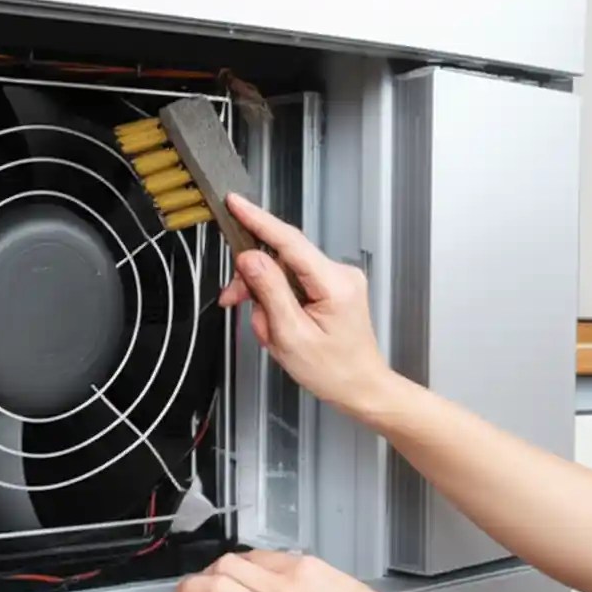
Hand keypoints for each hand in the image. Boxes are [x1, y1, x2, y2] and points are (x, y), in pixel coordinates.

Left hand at [163, 551, 424, 591]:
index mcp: (305, 568)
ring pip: (219, 589)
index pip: (255, 556)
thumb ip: (309, 580)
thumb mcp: (342, 586)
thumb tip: (286, 578)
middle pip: (229, 566)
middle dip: (207, 572)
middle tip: (197, 580)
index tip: (228, 570)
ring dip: (192, 588)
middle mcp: (285, 586)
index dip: (235, 563)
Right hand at [218, 193, 391, 415]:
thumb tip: (250, 258)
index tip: (235, 203)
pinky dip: (276, 299)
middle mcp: (339, 273)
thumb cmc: (332, 370)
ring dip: (264, 295)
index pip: (289, 241)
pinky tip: (275, 322)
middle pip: (281, 257)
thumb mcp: (291, 336)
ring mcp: (336, 278)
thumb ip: (269, 292)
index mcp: (334, 283)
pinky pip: (292, 282)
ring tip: (264, 328)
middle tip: (231, 298)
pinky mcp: (330, 286)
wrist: (360, 388)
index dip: (258, 220)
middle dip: (253, 279)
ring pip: (282, 271)